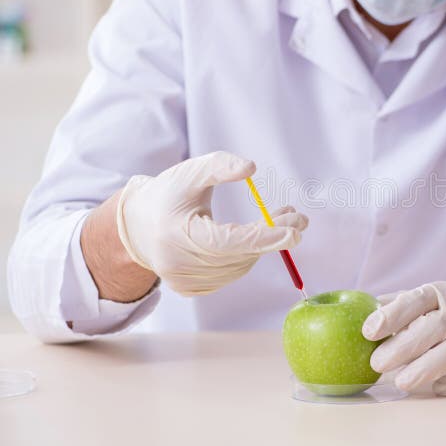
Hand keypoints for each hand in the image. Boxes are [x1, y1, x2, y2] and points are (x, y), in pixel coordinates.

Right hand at [116, 151, 307, 295]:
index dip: (264, 237)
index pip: (229, 242)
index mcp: (176, 236)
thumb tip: (251, 168)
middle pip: (240, 256)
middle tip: (299, 219)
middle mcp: (178, 265)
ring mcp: (183, 281)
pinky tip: (256, 238)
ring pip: (240, 267)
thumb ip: (220, 166)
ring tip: (282, 221)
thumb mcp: (190, 172)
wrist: (137, 225)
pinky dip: (247, 256)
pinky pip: (230, 274)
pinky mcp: (190, 289)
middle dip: (274, 237)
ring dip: (264, 246)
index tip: (295, 230)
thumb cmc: (168, 195)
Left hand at [361, 281, 445, 395]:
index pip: (416, 299)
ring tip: (401, 382)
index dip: (392, 315)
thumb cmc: (436, 312)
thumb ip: (387, 306)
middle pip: (436, 326)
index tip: (368, 331)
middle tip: (376, 364)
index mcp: (437, 292)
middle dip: (405, 346)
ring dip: (429, 366)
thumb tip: (350, 313)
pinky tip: (437, 387)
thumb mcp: (415, 300)